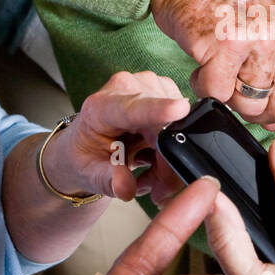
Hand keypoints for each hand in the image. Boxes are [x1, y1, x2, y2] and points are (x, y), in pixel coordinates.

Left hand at [40, 70, 189, 205]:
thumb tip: (125, 187)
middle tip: (152, 187)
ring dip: (170, 160)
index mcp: (102, 107)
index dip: (158, 109)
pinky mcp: (169, 92)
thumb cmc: (89, 155)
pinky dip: (175, 150)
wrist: (90, 144)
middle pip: (165, 127)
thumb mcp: (90, 174)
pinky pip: (186, 127)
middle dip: (166, 163)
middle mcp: (129, 88)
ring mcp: (152, 87)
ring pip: (180, 129)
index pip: (134, 107)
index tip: (179, 109)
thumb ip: (107, 180)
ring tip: (149, 170)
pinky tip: (156, 156)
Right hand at [151, 0, 274, 158]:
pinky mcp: (227, 43)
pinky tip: (205, 59)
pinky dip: (205, 86)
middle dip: (259, 107)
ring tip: (222, 62)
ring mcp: (261, 38)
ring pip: (250, 106)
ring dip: (229, 95)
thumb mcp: (274, 34)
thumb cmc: (230, 11)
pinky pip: (218, 94)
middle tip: (241, 78)